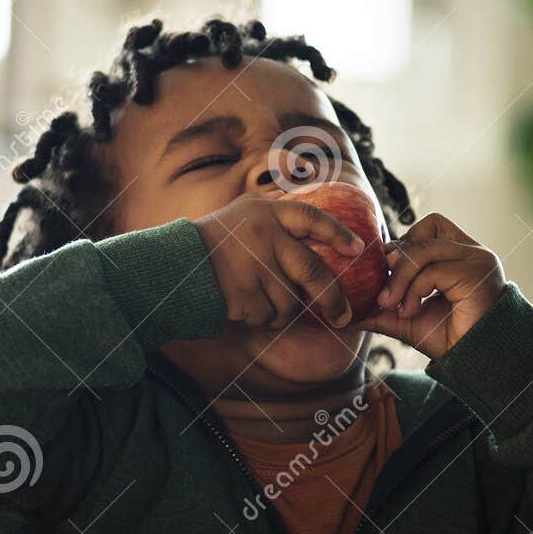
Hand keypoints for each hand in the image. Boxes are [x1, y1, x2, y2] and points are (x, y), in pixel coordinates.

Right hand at [194, 196, 364, 329]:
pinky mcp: (241, 293)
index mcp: (267, 213)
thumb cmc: (214, 240)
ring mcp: (252, 265)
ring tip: (268, 307)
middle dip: (331, 298)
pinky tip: (248, 311)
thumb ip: (274, 215)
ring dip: (284, 313)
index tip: (358, 248)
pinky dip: (263, 320)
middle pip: (311, 270)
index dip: (337, 233)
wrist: (174, 263)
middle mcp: (264, 236)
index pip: (312, 218)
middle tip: (343, 316)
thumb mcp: (243, 214)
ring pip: (289, 301)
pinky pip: (267, 316)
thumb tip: (314, 224)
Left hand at [355, 212, 505, 357]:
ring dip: (399, 280)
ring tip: (391, 305)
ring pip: (423, 251)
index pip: (428, 226)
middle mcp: (471, 251)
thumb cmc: (448, 340)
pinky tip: (411, 311)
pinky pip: (432, 271)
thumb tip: (349, 312)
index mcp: (459, 254)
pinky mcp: (476, 273)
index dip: (402, 245)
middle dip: (394, 264)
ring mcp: (476, 259)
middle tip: (382, 296)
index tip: (385, 274)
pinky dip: (413, 291)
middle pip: (421, 236)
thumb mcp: (407, 319)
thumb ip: (382, 309)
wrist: (474, 362)